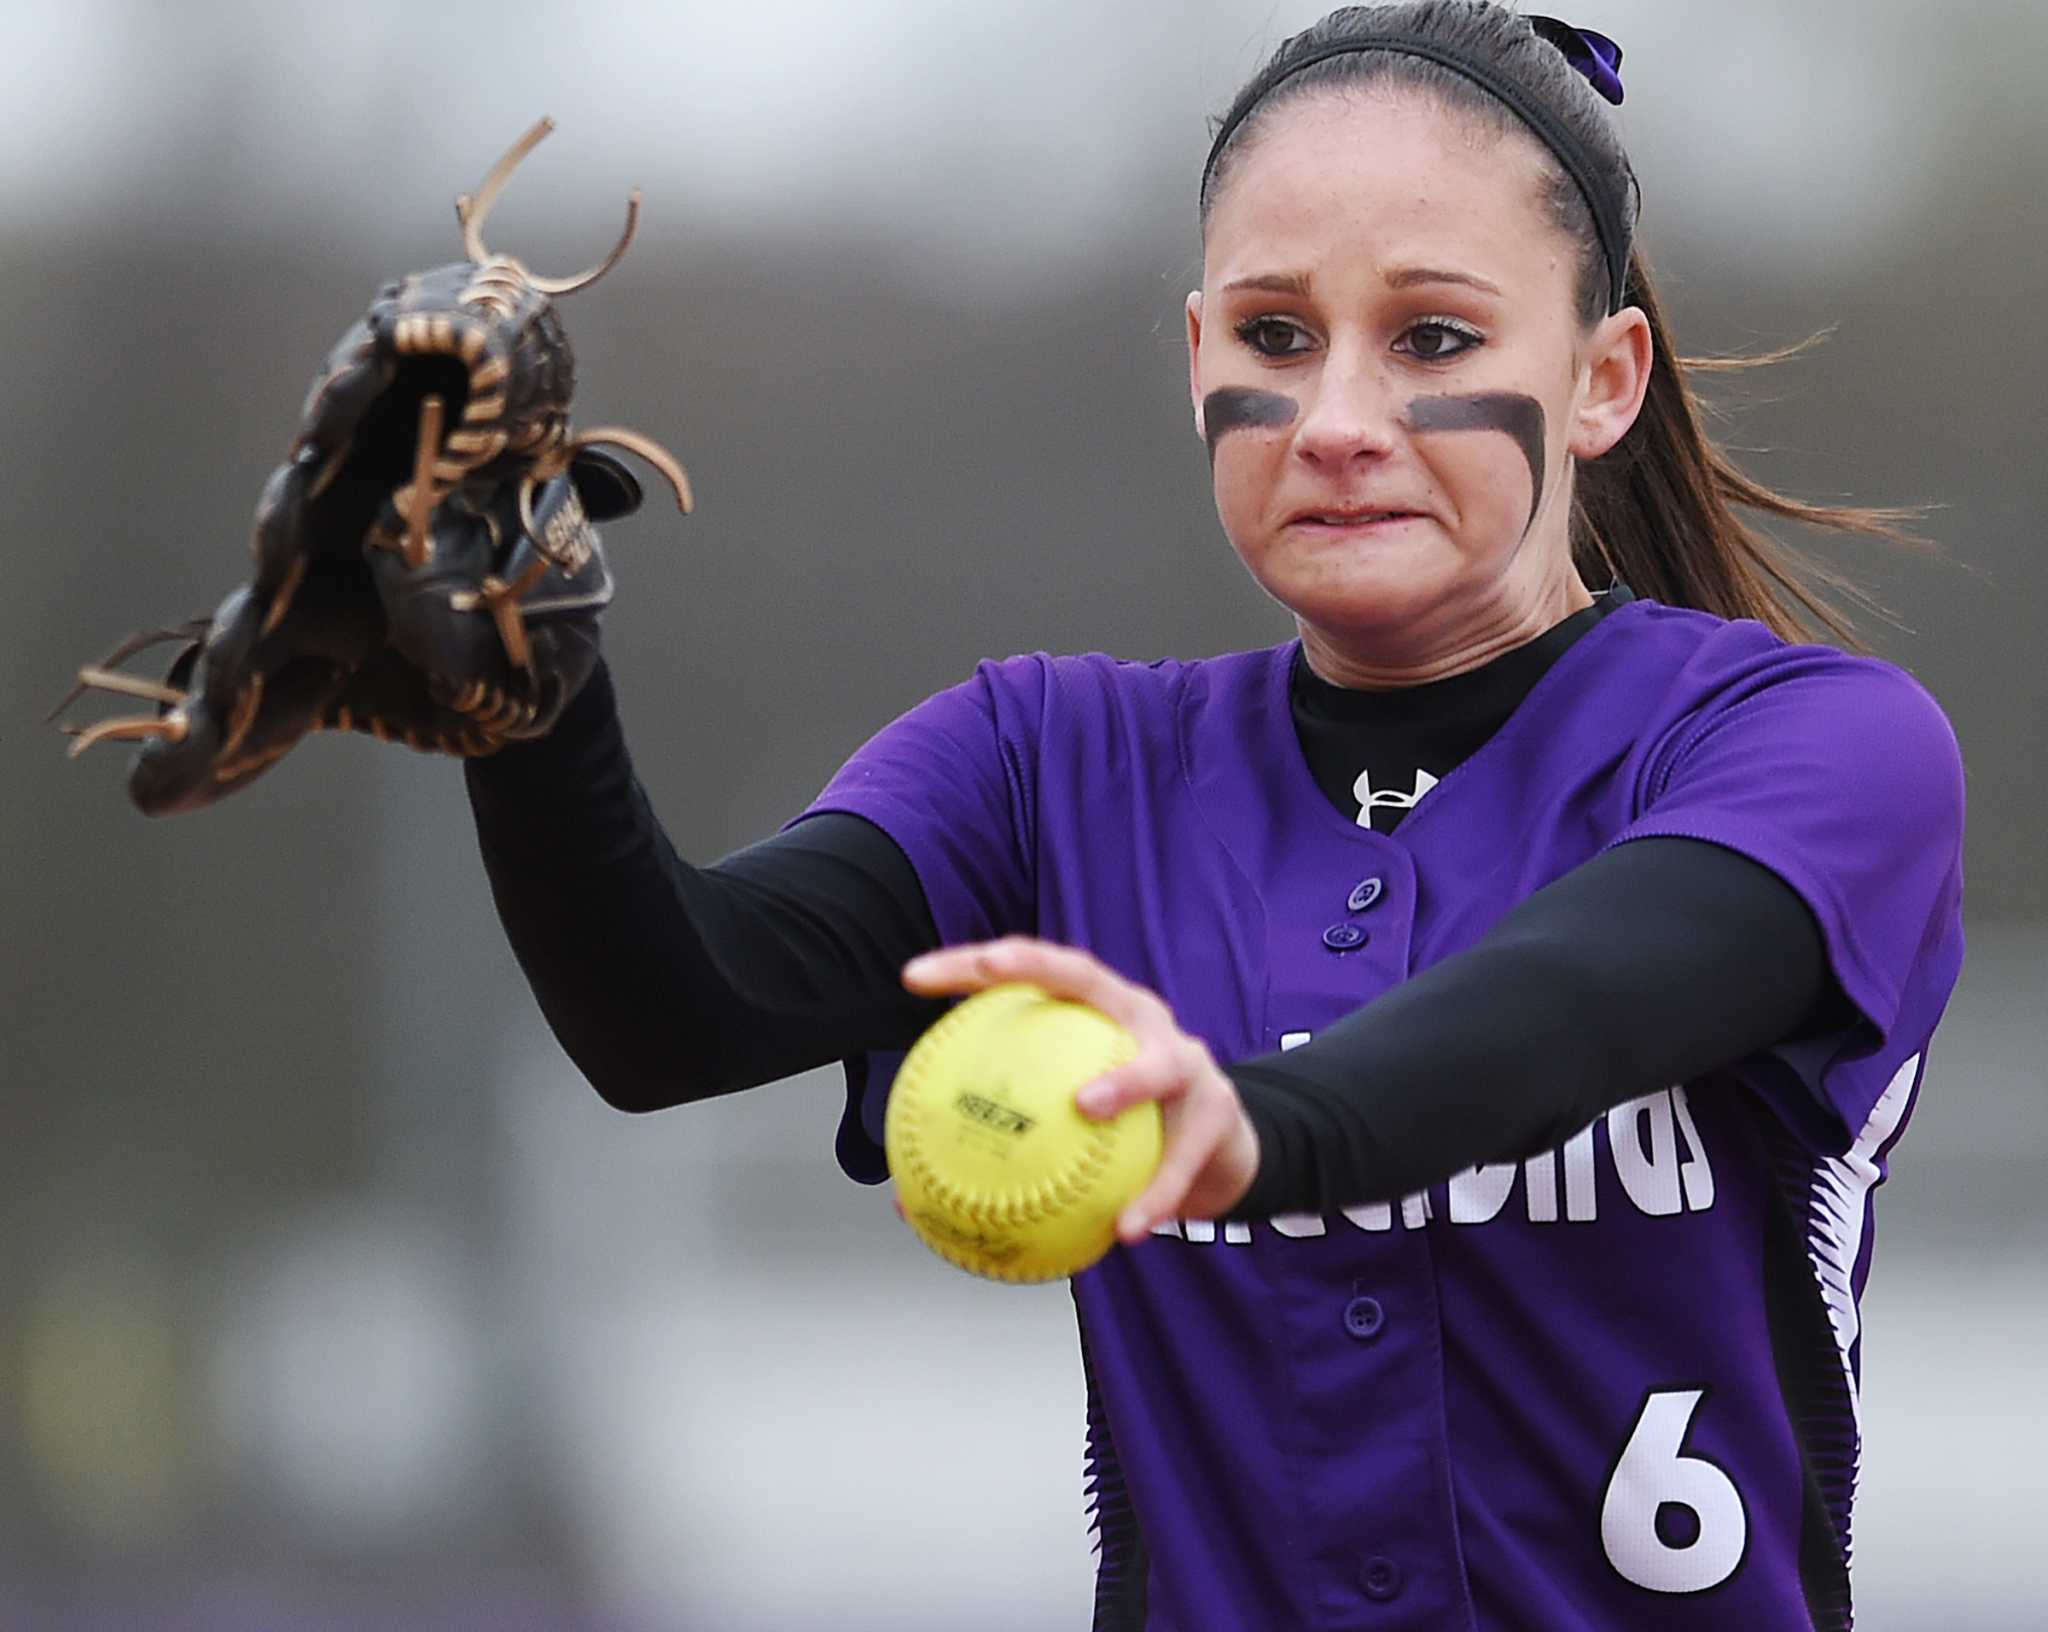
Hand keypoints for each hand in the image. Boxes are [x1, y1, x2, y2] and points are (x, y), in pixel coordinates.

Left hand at [901, 937, 1260, 1242]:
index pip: (1027, 977)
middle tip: (989, 968)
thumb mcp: (1063, 1133)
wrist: (1214, 1151)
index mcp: (1091, 1015)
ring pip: (1158, 1062)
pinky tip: (1128, 1228)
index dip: (971, 968)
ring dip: (1126, 1081)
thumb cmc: (1121, 1134)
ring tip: (1087, 1105)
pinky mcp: (1219, 1110)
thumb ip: (998, 1153)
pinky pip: (1183, 1158)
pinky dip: (1157, 1194)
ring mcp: (1184, 1058)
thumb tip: (903, 1202)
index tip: (913, 979)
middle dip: (1036, 965)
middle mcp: (1136, 1017)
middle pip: (1086, 974)